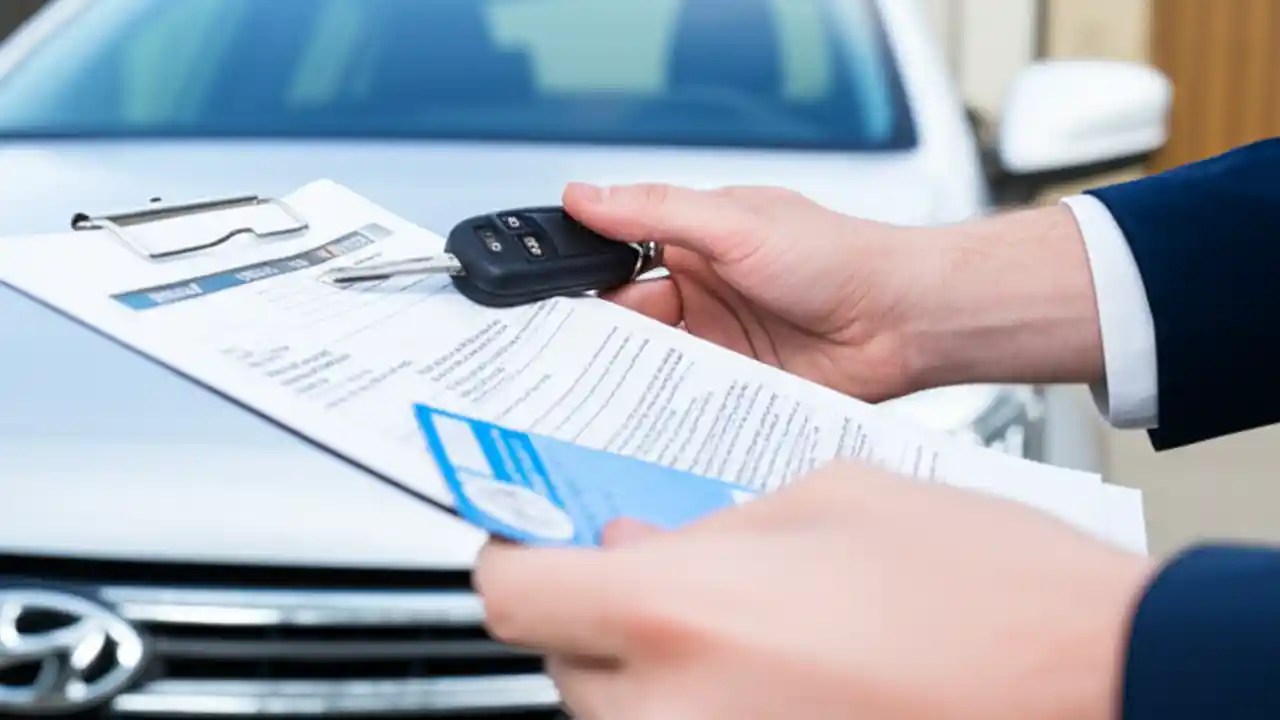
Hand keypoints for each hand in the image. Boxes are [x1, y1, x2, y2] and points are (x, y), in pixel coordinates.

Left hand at [476, 464, 1153, 719]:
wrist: (1100, 680)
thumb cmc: (986, 588)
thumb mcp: (827, 499)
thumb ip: (704, 526)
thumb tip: (631, 548)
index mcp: (679, 612)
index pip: (511, 595)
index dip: (518, 559)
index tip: (537, 546)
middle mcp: (675, 709)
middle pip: (562, 659)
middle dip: (596, 611)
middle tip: (653, 572)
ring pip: (619, 712)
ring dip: (648, 667)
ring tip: (731, 623)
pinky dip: (699, 704)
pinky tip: (763, 669)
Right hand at [565, 183, 1105, 398]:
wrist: (906, 318)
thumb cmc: (839, 255)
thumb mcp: (735, 222)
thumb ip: (654, 211)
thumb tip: (584, 194)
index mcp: (695, 241)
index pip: (618, 261)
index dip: (582, 283)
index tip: (546, 306)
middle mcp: (703, 292)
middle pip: (629, 322)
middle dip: (598, 341)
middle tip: (561, 363)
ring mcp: (721, 341)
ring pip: (654, 365)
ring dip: (631, 379)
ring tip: (593, 398)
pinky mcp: (741, 384)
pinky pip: (691, 399)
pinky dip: (668, 410)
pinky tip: (646, 420)